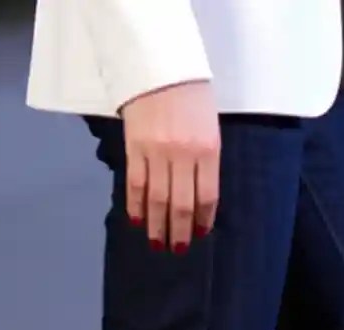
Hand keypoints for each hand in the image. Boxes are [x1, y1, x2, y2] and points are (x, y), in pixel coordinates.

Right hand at [120, 80, 219, 254]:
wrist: (161, 67)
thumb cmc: (192, 94)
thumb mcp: (210, 126)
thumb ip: (205, 158)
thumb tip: (198, 193)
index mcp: (208, 150)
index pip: (207, 195)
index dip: (203, 218)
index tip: (200, 234)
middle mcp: (183, 155)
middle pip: (181, 203)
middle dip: (179, 230)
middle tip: (177, 248)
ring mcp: (156, 153)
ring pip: (157, 198)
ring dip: (157, 224)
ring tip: (157, 242)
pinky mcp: (134, 148)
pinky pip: (135, 183)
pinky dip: (135, 204)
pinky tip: (138, 219)